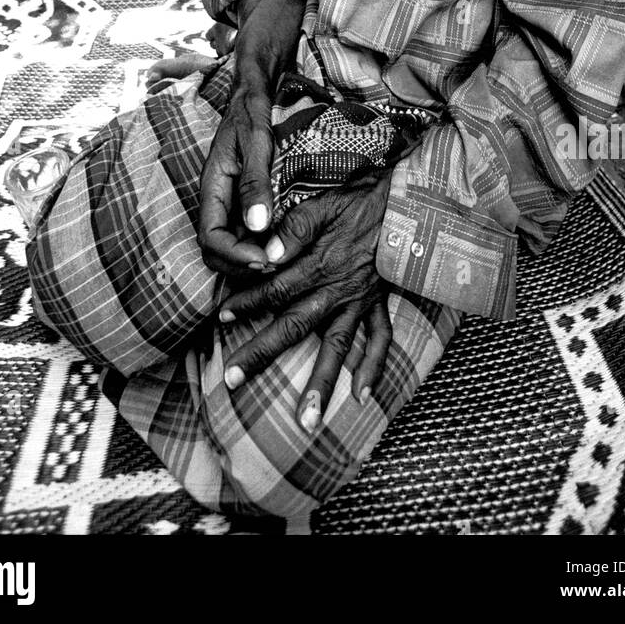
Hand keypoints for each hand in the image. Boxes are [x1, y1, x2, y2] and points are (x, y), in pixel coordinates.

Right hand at [196, 83, 275, 274]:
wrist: (253, 90)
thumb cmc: (252, 110)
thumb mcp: (256, 142)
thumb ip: (256, 182)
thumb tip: (258, 226)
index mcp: (212, 185)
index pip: (210, 237)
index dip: (234, 256)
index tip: (263, 260)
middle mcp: (216, 197)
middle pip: (215, 249)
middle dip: (240, 265)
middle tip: (275, 266)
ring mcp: (228, 199)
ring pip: (229, 244)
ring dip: (249, 258)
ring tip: (280, 258)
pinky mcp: (241, 198)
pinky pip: (243, 231)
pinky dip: (258, 244)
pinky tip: (280, 243)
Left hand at [217, 172, 392, 431]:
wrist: (405, 203)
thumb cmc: (357, 201)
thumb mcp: (321, 205)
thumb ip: (294, 230)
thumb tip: (267, 255)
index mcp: (318, 265)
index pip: (274, 290)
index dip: (245, 303)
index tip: (219, 317)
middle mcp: (336, 291)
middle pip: (294, 328)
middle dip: (261, 354)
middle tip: (232, 381)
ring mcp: (359, 302)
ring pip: (337, 348)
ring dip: (321, 385)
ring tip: (306, 422)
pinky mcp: (379, 304)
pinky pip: (379, 340)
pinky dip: (373, 368)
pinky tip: (363, 397)